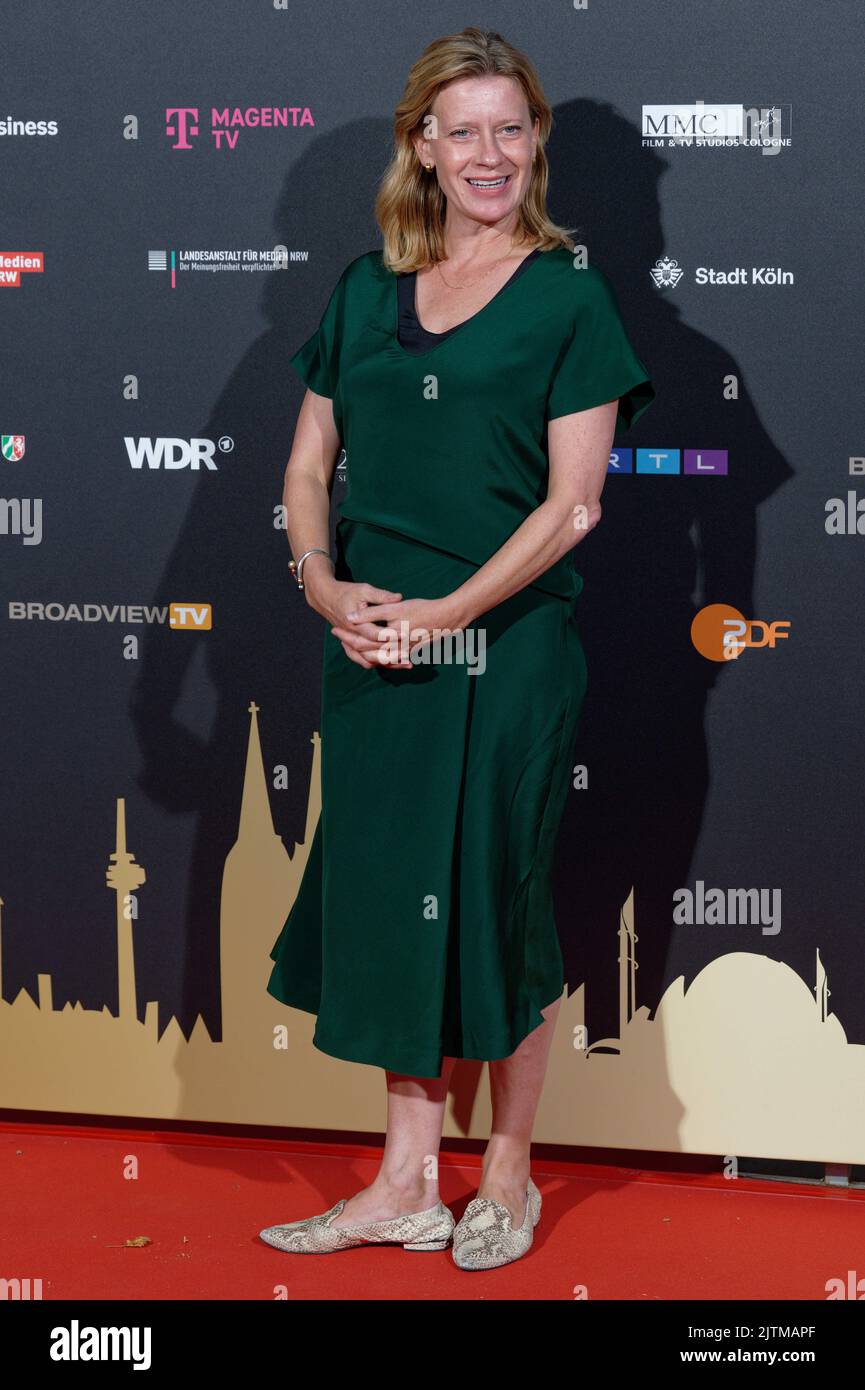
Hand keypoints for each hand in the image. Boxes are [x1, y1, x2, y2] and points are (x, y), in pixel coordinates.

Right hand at [305, 572, 405, 668]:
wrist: (327, 598)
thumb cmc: (347, 592)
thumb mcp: (364, 590)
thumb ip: (381, 596)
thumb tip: (399, 597)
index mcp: (353, 623)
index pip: (373, 633)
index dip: (389, 635)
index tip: (405, 635)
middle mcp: (351, 636)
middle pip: (371, 651)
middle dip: (391, 655)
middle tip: (409, 656)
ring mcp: (349, 643)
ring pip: (367, 660)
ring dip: (387, 663)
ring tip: (406, 664)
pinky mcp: (351, 646)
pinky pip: (364, 660)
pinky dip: (379, 663)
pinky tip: (395, 664)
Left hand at [343, 595, 467, 668]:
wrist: (450, 616)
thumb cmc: (423, 608)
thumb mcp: (396, 608)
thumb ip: (372, 614)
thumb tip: (350, 617)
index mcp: (388, 638)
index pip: (361, 642)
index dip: (347, 636)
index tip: (335, 630)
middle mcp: (395, 649)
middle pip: (368, 652)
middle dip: (352, 646)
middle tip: (339, 637)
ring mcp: (404, 653)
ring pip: (379, 659)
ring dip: (365, 654)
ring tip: (352, 647)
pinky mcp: (413, 652)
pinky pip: (393, 660)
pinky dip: (382, 658)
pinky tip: (377, 654)